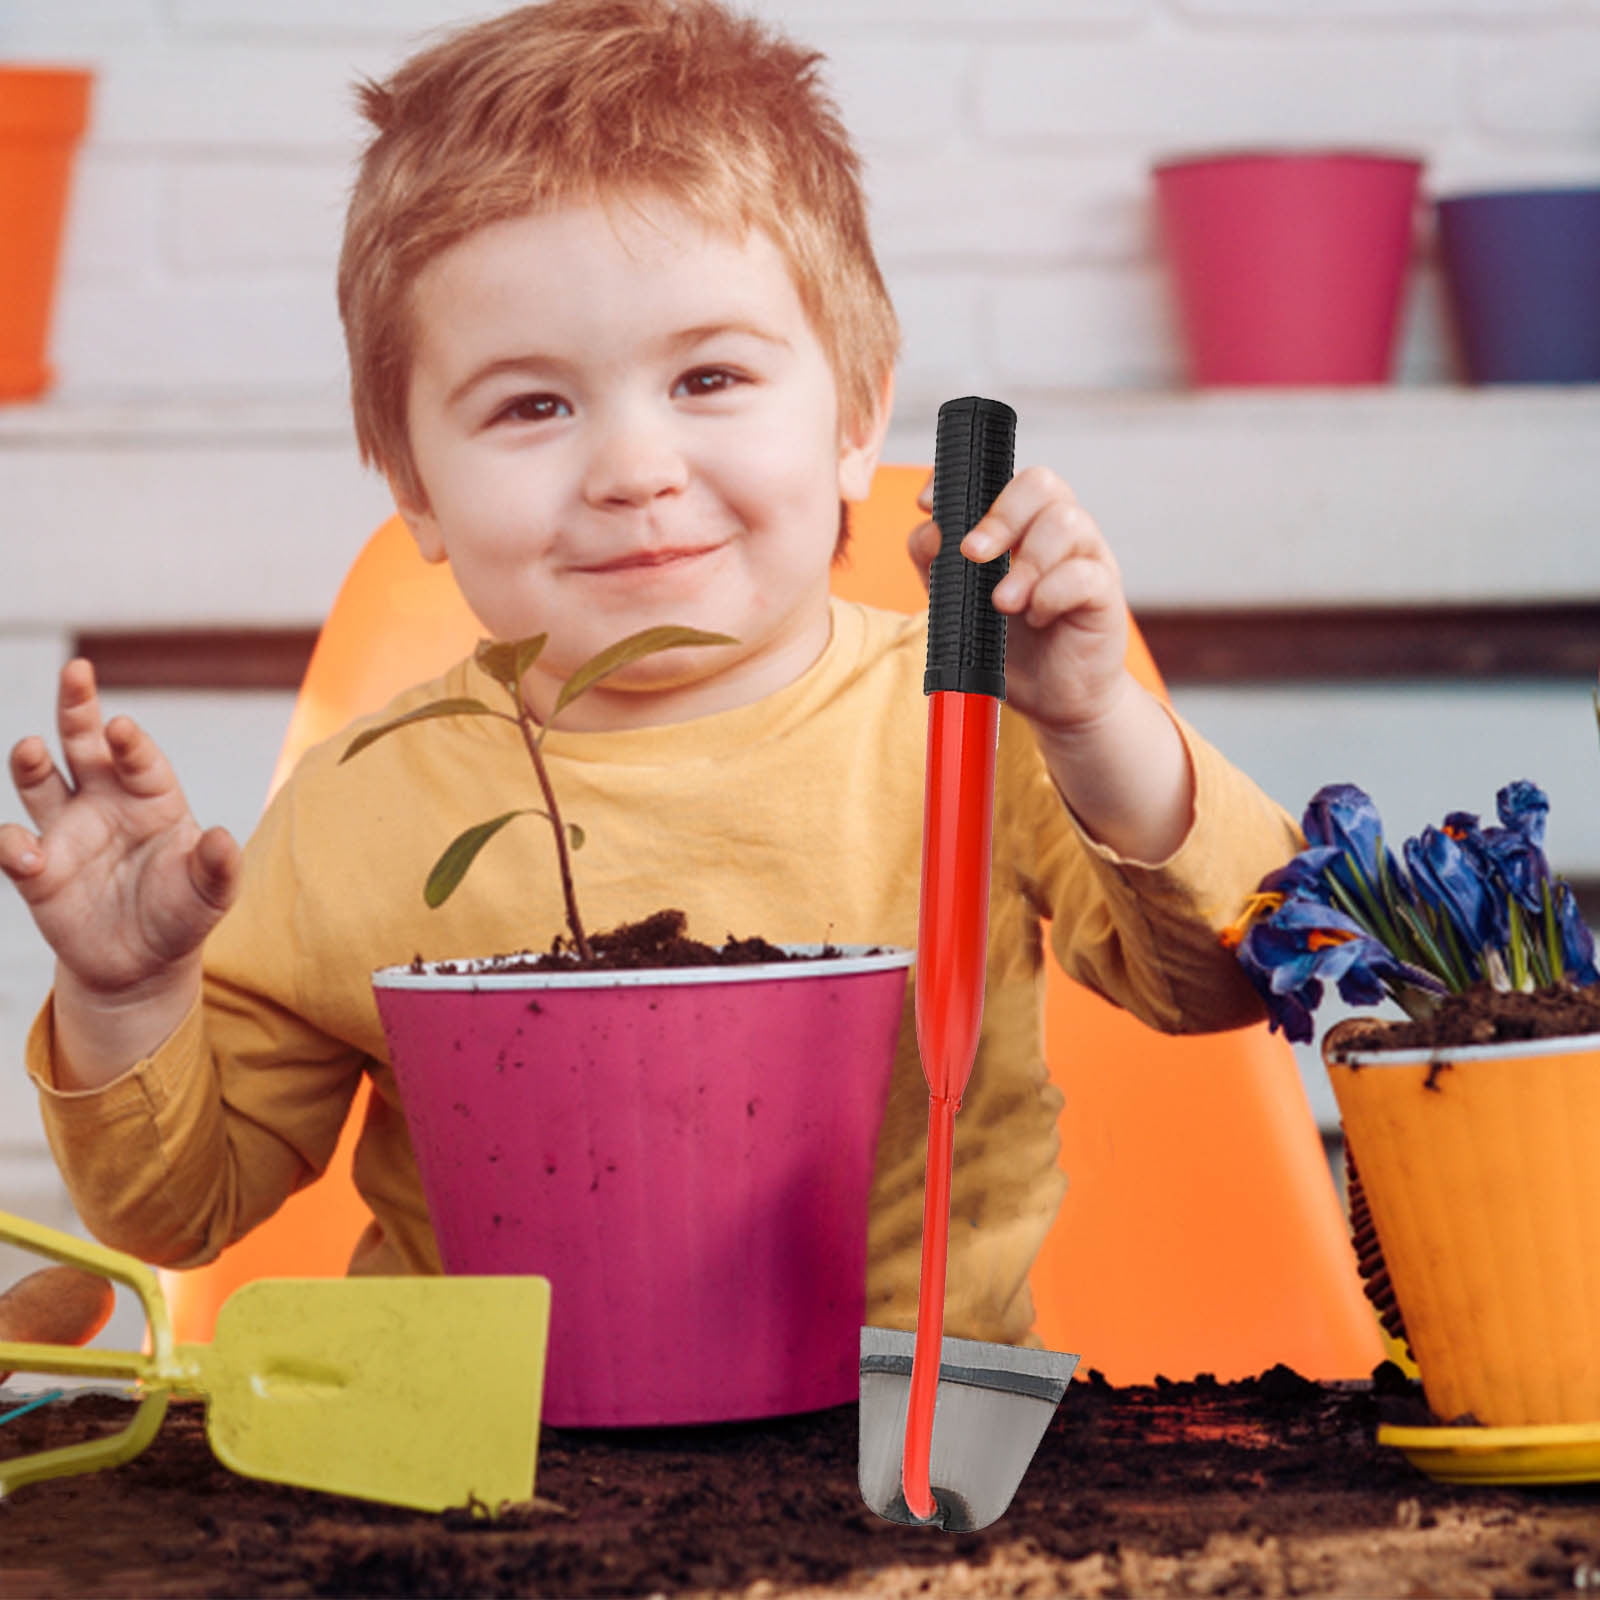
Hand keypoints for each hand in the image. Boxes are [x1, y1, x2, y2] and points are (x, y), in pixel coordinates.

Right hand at [0, 659, 240, 999]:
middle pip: (84, 743)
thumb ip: (217, 867)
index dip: (130, 743)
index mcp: (152, 797)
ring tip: (31, 748)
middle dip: (78, 707)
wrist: (142, 962)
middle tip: (76, 672)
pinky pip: (14, 847)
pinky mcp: (37, 869)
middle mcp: (105, 801)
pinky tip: (29, 855)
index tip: (121, 728)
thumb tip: (221, 839)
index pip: (140, 759)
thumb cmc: (183, 912)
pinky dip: (13, 846)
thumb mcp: (210, 894)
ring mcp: (67, 830)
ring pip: (41, 781)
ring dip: (31, 763)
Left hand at [907, 466, 1128, 734]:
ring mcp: (1085, 556)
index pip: (999, 473)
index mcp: (1017, 524)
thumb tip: (931, 531)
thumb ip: (937, 563)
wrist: (1051, 697)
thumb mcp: (957, 603)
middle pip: (1040, 483)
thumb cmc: (1007, 643)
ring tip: (1004, 603)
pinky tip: (1037, 617)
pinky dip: (1052, 594)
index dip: (964, 479)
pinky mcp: (1105, 591)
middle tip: (972, 555)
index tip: (929, 505)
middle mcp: (1054, 529)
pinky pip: (1085, 573)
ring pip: (1066, 521)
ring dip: (1027, 562)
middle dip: (1000, 517)